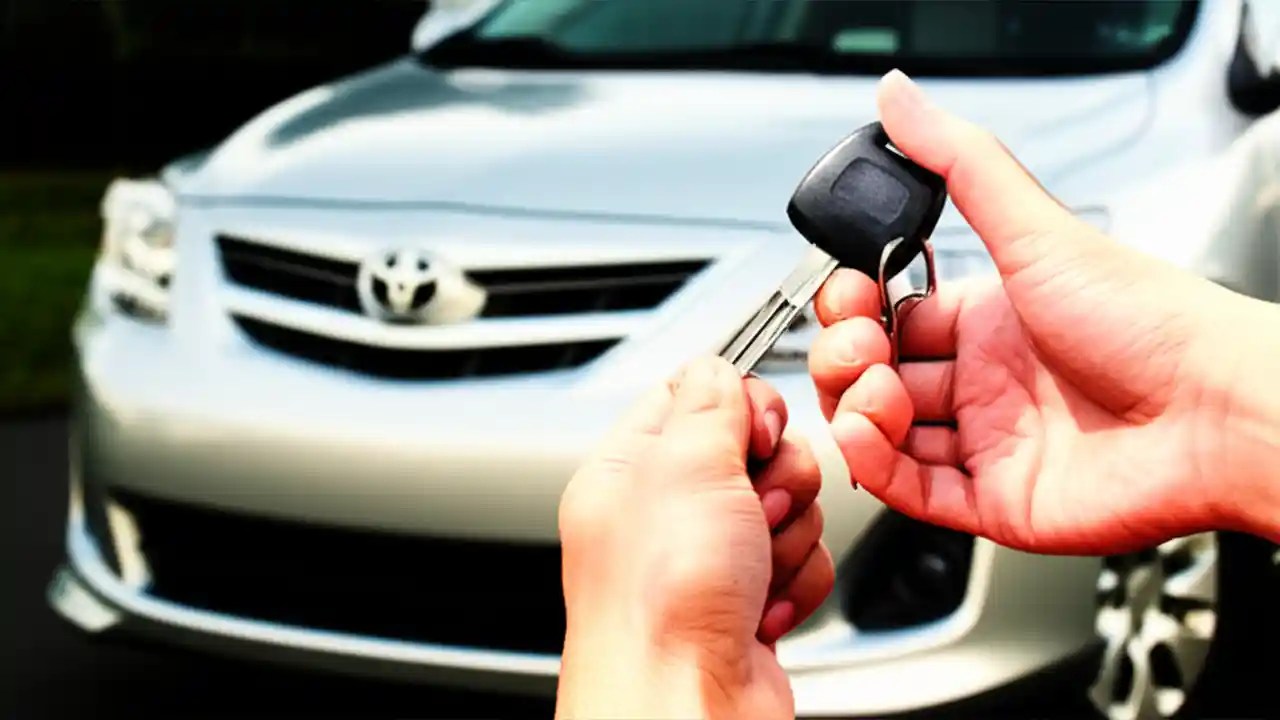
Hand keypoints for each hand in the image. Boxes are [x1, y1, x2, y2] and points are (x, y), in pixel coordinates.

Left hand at [556, 357, 833, 719]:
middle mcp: (666, 513)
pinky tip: (765, 605)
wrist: (685, 708)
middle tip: (750, 507)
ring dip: (789, 534)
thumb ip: (710, 401)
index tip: (752, 429)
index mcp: (631, 469)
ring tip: (754, 566)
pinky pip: (804, 559)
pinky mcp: (752, 601)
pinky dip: (798, 581)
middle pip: (758, 449)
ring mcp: (711, 560)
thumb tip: (720, 366)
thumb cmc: (660, 604)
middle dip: (776, 478)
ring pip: (790, 504)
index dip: (739, 404)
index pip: (693, 394)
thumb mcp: (686, 465)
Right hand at [810, 71, 1279, 554]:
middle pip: (878, 377)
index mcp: (990, 320)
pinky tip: (868, 437)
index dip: (858, 313)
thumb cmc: (1150, 321)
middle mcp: (986, 381)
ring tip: (875, 393)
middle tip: (862, 349)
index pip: (892, 319)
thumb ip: (960, 165)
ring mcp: (990, 442)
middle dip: (847, 362)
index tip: (851, 299)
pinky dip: (876, 468)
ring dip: (857, 412)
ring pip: (885, 436)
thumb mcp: (1038, 232)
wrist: (1217, 412)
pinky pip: (912, 491)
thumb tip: (901, 99)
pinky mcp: (996, 502)